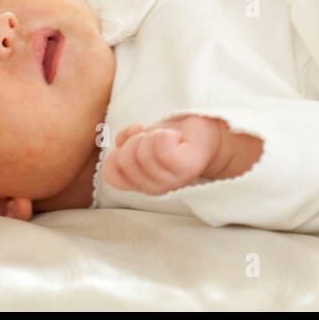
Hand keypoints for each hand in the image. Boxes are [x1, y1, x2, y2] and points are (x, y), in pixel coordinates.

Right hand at [101, 116, 225, 194]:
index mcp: (139, 182)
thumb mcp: (142, 139)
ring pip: (143, 153)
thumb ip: (126, 143)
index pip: (111, 175)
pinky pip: (163, 150)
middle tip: (153, 137)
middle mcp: (153, 186)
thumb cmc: (173, 137)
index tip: (133, 141)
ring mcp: (171, 180)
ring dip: (152, 136)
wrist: (206, 133)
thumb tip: (122, 140)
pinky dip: (166, 136)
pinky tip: (174, 136)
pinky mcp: (187, 167)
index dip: (116, 153)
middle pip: (125, 160)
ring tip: (167, 136)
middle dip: (135, 140)